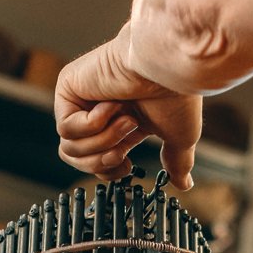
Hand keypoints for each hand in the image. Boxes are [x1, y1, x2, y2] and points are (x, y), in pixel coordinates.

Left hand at [54, 30, 202, 189]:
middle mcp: (98, 112)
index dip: (110, 170)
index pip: (97, 161)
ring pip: (70, 148)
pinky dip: (93, 124)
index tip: (129, 163)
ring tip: (125, 120)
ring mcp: (81, 99)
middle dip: (102, 160)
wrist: (168, 67)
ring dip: (103, 140)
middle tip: (122, 149)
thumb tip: (185, 185)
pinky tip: (111, 105)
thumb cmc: (176, 94)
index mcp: (121, 123)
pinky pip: (66, 129)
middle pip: (78, 159)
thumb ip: (175, 160)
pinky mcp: (68, 87)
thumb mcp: (178, 136)